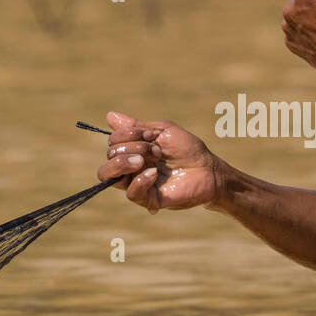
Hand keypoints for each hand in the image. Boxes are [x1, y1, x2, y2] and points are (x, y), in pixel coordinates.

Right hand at [96, 111, 221, 212]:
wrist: (207, 168)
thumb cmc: (187, 148)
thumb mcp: (162, 131)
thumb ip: (136, 127)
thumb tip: (109, 116)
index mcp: (134, 150)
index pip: (112, 143)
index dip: (125, 135)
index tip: (149, 134)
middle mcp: (131, 167)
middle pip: (109, 158)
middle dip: (128, 147)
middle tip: (153, 149)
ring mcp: (138, 183)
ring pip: (109, 176)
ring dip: (124, 163)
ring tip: (144, 160)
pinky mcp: (148, 199)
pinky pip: (131, 193)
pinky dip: (139, 180)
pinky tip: (154, 173)